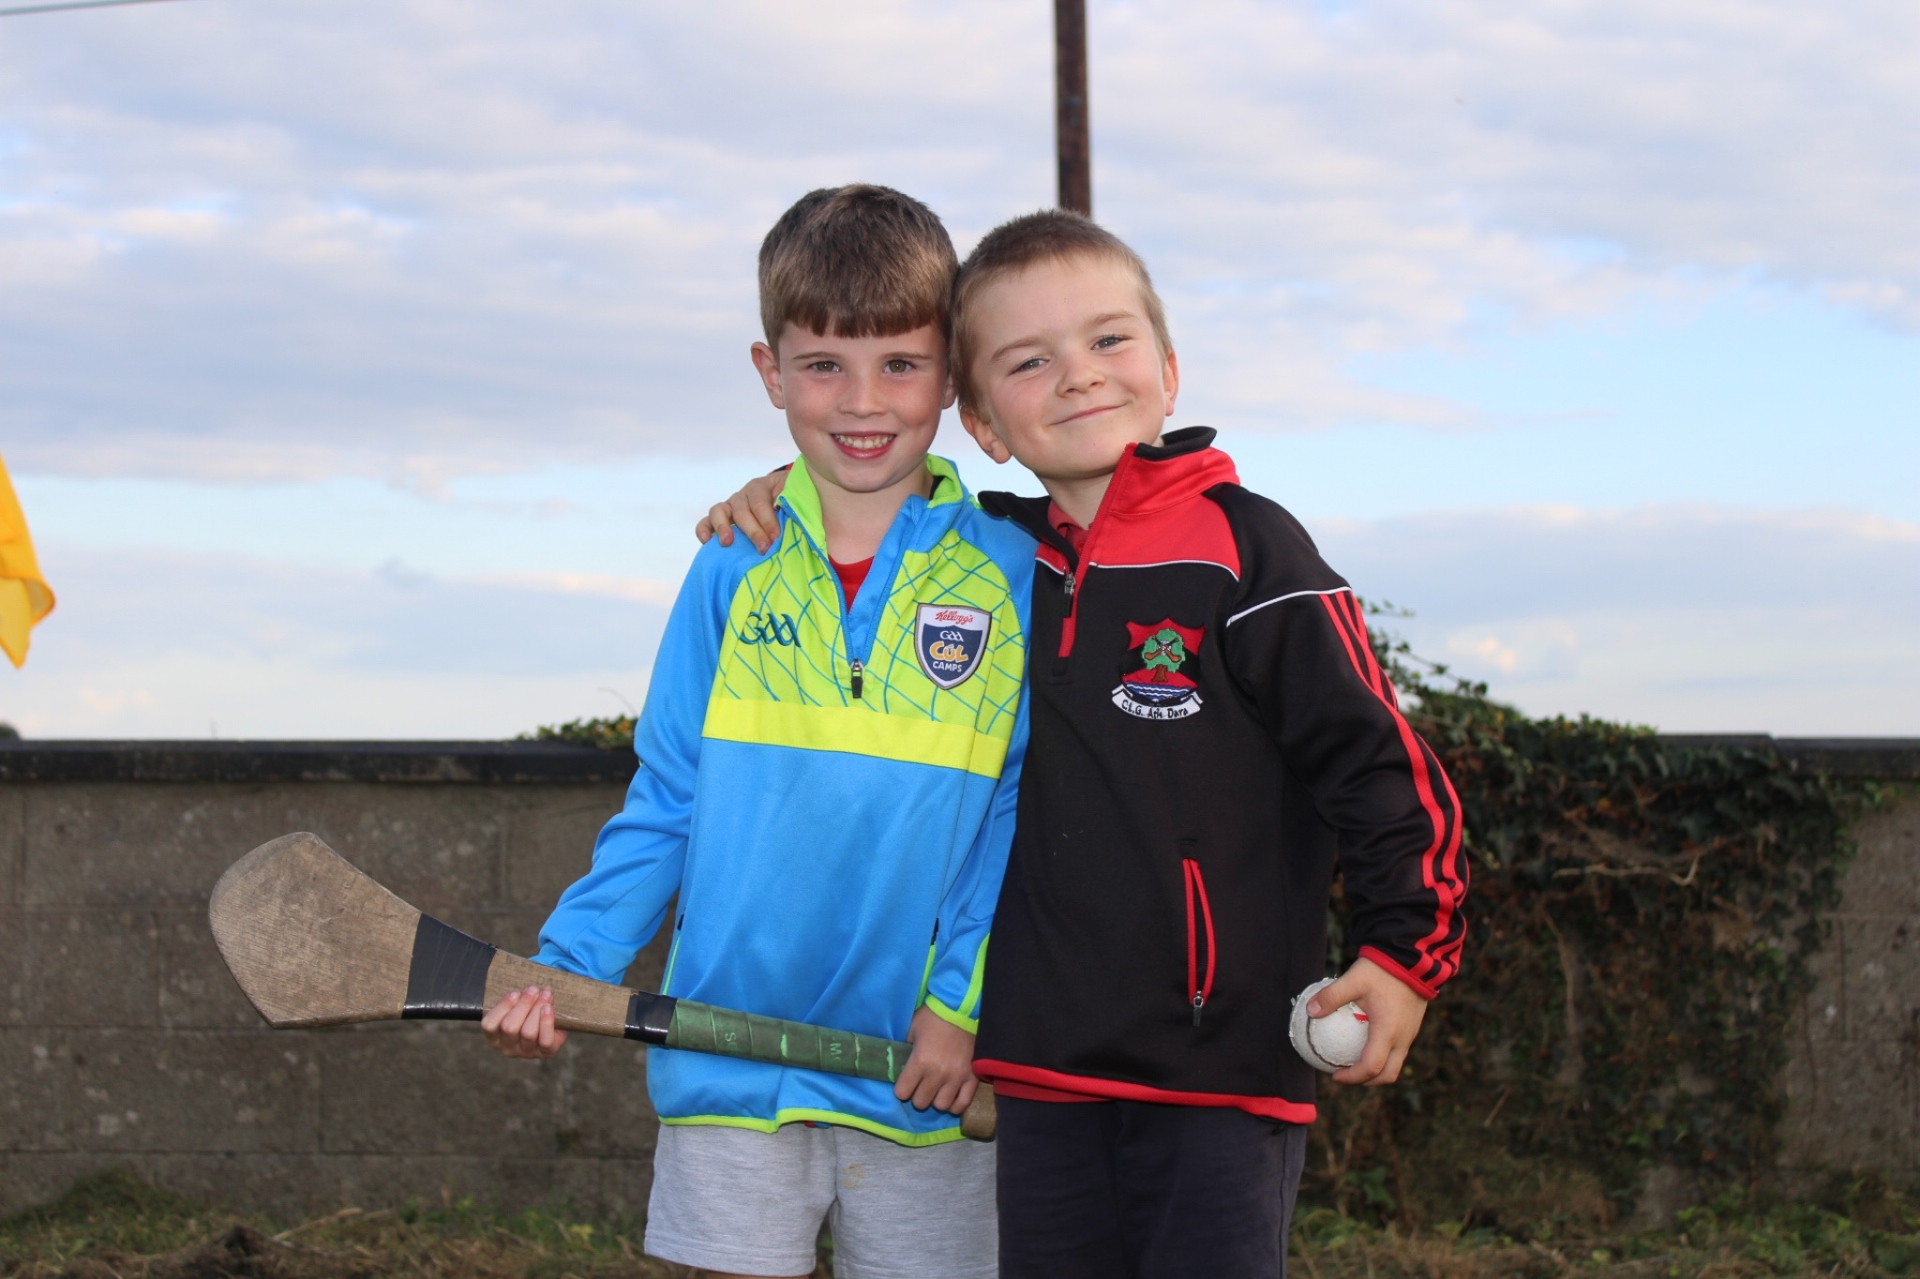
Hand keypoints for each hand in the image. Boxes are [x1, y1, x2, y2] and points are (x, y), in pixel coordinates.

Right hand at [480, 985, 569, 1059]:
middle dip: (523, 1005)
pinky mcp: (544, 1053)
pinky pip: (545, 1041)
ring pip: (528, 1032)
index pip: (489, 1025)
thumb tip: (521, 984)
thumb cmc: (529, 1010)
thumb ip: (514, 997)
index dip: (502, 1007)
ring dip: (537, 1009)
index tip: (515, 992)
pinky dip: (547, 1022)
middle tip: (533, 989)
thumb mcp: (517, 1005)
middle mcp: (507, 1047)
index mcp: (494, 1036)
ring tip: (546, 994)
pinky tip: (549, 1008)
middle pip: (510, 1027)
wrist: (553, 1021)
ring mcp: (525, 1052)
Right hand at [694, 470, 788, 552]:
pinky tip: (707, 542)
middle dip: (753, 531)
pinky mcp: (720, 518)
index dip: (767, 521)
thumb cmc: (791, 500)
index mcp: (762, 486)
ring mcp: (730, 505)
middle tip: (763, 548)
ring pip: (719, 511)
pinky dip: (704, 531)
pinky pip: (705, 522)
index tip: (776, 538)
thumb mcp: (796, 497)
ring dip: (723, 527)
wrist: (783, 496)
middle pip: (742, 511)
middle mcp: (743, 494)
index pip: (760, 502)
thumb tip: (798, 516)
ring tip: (728, 543)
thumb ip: (794, 505)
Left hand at [893, 1006, 978, 1114]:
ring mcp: (956, 1077)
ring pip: (941, 1105)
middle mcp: (937, 1073)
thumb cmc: (933, 1018)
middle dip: (917, 1095)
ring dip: (936, 1100)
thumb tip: (899, 1063)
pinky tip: (951, 1097)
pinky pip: (963, 1103)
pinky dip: (955, 1105)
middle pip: (921, 1102)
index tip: (905, 1083)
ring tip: (937, 1090)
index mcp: (920, 1061)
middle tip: (921, 1085)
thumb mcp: (912, 1030)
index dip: (902, 1089)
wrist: (962, 1010)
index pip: (902, 1092)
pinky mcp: (972, 1078)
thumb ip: (905, 1049)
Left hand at [1311, 956, 1427, 1085]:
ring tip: (1353, 1061)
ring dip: (1375, 1070)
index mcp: (1388, 1033)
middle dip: (1366, 1081)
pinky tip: (1365, 1041)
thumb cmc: (1383, 970)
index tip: (1334, 1075)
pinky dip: (1382, 1056)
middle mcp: (1403, 1039)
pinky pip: (1398, 1051)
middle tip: (1345, 1074)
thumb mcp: (1353, 980)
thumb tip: (1310, 1011)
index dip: (1352, 1077)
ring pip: (1395, 1065)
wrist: (1412, 958)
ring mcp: (1410, 1034)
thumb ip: (1331, 996)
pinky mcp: (1412, 1027)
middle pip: (1388, 1075)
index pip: (1371, 1068)